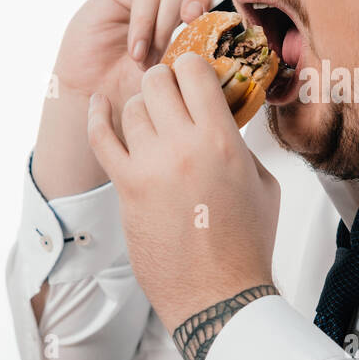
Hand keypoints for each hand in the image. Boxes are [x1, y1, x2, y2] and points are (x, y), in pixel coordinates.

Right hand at [32, 0, 216, 199]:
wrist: (93, 105)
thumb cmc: (139, 102)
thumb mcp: (183, 92)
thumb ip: (211, 80)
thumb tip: (253, 83)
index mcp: (194, 25)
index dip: (224, 9)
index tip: (219, 39)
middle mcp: (171, 6)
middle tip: (193, 22)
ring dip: (166, 19)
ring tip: (154, 57)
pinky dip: (144, 18)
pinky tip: (137, 51)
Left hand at [86, 52, 281, 335]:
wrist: (219, 292)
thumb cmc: (247, 241)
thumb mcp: (261, 182)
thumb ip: (239, 144)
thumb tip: (223, 120)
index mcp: (223, 139)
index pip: (195, 71)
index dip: (194, 66)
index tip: (196, 75)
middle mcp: (183, 145)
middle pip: (159, 80)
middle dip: (167, 81)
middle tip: (173, 94)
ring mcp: (150, 166)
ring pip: (134, 107)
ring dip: (144, 106)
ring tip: (154, 119)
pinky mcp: (127, 187)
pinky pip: (101, 138)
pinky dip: (97, 116)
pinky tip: (98, 104)